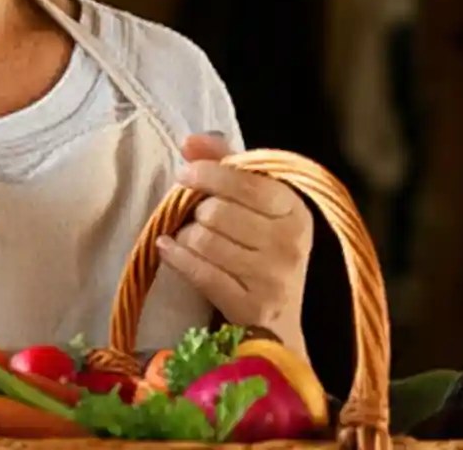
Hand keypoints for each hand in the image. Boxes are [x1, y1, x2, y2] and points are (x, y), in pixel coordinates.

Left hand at [157, 133, 313, 359]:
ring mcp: (272, 279)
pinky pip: (198, 272)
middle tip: (198, 217)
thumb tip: (190, 142)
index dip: (209, 174)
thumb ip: (227, 163)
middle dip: (197, 211)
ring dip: (186, 236)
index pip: (246, 183)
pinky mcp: (250, 307)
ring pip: (203, 240)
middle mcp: (289, 244)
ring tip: (191, 237)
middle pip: (217, 212)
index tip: (186, 174)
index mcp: (295, 210)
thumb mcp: (257, 203)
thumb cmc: (263, 250)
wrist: (279, 320)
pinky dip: (175, 257)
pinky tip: (168, 248)